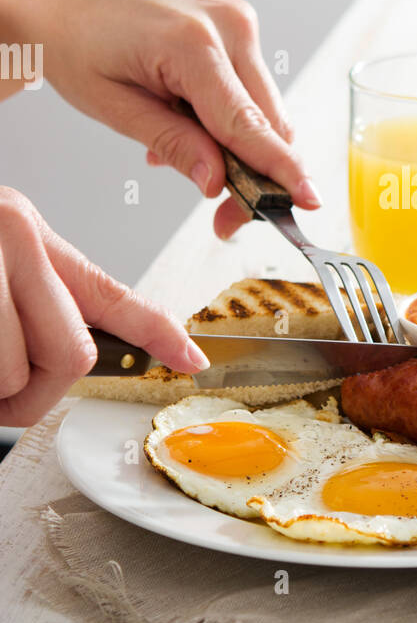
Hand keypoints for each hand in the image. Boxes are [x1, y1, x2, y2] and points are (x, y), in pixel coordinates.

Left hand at [0, 0, 319, 238]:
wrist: (62, 0)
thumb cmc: (74, 46)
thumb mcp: (113, 108)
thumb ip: (173, 144)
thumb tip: (218, 183)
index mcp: (192, 44)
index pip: (247, 123)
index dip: (280, 169)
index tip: (309, 201)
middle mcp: (227, 25)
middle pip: (268, 122)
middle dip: (257, 176)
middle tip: (224, 220)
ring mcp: (236, 21)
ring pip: (265, 110)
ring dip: (242, 150)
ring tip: (188, 158)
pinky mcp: (236, 26)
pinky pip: (250, 90)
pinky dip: (231, 121)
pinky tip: (191, 127)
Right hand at [0, 188, 207, 424]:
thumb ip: (37, 299)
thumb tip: (80, 355)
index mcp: (23, 227)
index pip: (110, 291)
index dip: (158, 331)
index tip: (192, 357)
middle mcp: (7, 233)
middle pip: (68, 353)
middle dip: (31, 392)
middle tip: (0, 395)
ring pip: (12, 373)